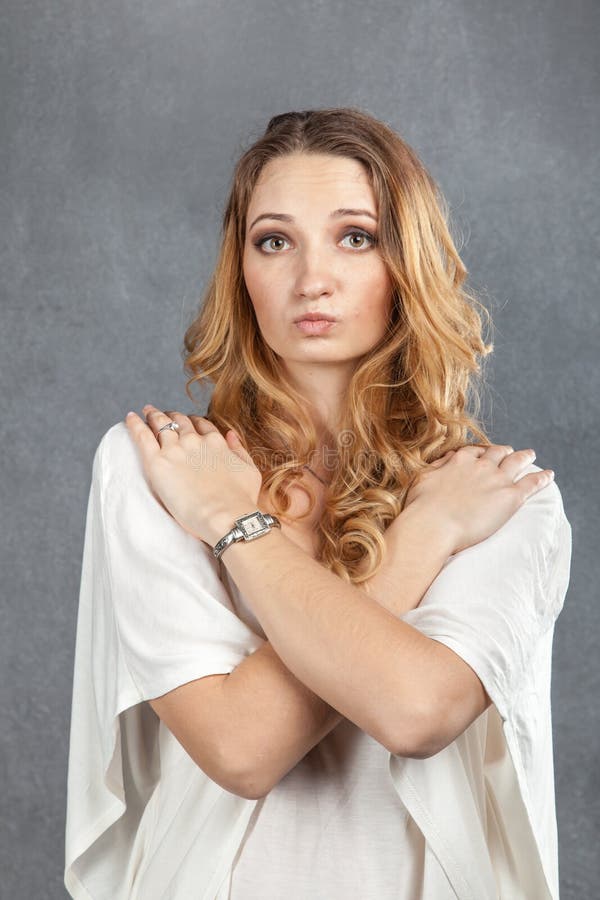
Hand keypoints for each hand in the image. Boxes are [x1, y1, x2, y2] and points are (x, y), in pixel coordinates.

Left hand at [124, 405, 262, 544]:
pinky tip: (130, 417)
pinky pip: (142, 436)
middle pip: (180, 421)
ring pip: (160, 424)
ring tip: (147, 411)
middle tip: (163, 415)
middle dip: (172, 416)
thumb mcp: (249, 471)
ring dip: (153, 416)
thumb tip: (230, 435)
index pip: (201, 425)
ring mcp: (175, 449)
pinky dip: (134, 424)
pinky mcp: (157, 462)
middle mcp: (195, 441)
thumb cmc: (240, 500)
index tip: (187, 422)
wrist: (225, 516)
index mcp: (216, 442)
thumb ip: (239, 450)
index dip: (193, 422)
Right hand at [403, 443, 554, 554]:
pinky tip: (550, 475)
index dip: (481, 452)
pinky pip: (531, 483)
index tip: (484, 454)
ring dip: (525, 457)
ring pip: (517, 462)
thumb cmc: (421, 507)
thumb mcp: (422, 480)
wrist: (433, 525)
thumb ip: (436, 469)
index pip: (474, 452)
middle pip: (497, 453)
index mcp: (459, 461)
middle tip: (510, 453)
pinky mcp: (510, 497)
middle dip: (504, 452)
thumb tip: (445, 461)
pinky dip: (542, 478)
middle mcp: (480, 466)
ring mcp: (497, 480)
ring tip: (531, 455)